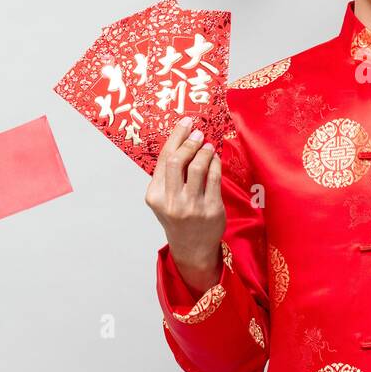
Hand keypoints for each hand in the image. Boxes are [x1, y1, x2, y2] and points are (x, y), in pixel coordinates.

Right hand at [144, 116, 224, 273]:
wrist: (192, 248)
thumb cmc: (178, 218)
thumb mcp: (164, 199)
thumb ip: (168, 175)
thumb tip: (181, 139)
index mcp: (155, 197)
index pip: (164, 159)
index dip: (175, 137)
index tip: (185, 123)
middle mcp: (171, 202)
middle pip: (177, 161)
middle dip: (189, 142)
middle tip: (198, 132)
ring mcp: (191, 206)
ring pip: (197, 168)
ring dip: (204, 151)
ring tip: (208, 146)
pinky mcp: (211, 209)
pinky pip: (214, 178)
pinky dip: (215, 164)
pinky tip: (215, 158)